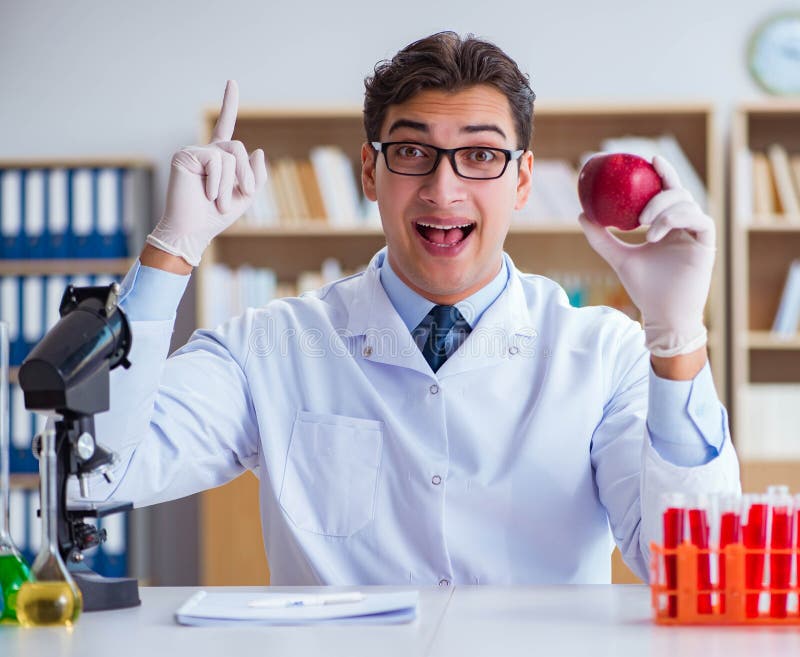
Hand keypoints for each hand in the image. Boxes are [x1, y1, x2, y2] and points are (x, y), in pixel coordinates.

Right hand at [146, 80, 267, 266]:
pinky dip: (218, 182)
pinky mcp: (184, 156)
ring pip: (230, 156)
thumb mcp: (245, 196)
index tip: (231, 82)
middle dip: (244, 176)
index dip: (228, 104)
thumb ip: (256, 175)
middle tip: (232, 202)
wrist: (193, 231)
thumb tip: (257, 150)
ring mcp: (194, 152)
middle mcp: (206, 151)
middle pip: (239, 149)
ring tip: (218, 201)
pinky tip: (208, 195)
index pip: (225, 127)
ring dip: (230, 185)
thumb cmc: (215, 216)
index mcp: (219, 158)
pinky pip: (216, 161)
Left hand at [578, 155, 714, 357]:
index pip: (669, 191)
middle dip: (661, 192)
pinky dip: (676, 220)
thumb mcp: (618, 258)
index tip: (649, 159)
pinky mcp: (707, 245)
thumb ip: (601, 238)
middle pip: (679, 193)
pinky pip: (699, 220)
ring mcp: (697, 234)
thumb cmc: (644, 288)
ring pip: (688, 204)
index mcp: (670, 224)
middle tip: (639, 212)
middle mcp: (686, 226)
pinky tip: (655, 234)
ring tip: (644, 227)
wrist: (661, 315)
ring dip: (665, 209)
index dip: (663, 172)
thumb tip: (582, 215)